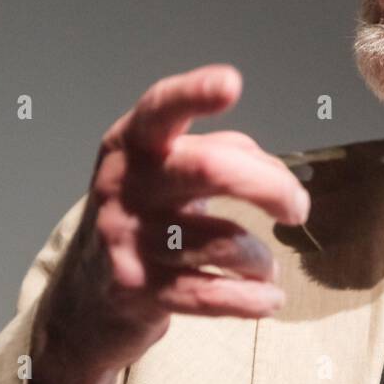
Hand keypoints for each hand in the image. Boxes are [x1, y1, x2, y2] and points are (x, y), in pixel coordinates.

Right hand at [29, 63, 308, 383]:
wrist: (86, 293)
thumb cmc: (148, 212)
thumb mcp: (169, 168)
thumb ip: (223, 153)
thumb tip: (278, 178)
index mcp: (134, 141)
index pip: (162, 107)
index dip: (195, 92)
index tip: (231, 83)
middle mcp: (126, 182)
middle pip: (210, 169)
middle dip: (270, 186)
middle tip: (296, 208)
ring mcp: (128, 237)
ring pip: (224, 240)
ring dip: (260, 260)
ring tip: (265, 268)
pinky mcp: (138, 289)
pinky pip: (212, 293)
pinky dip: (253, 300)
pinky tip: (268, 299)